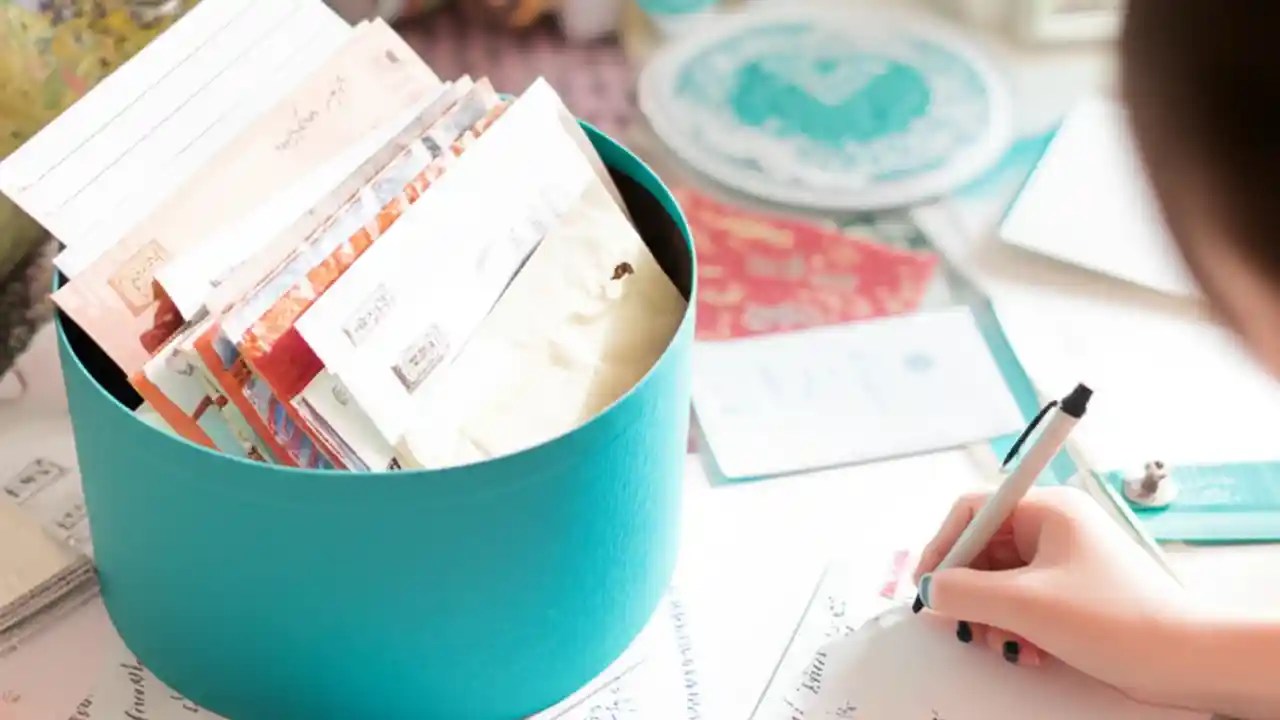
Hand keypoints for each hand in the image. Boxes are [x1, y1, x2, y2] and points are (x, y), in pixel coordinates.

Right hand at [912, 486, 1198, 706]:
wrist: (1186, 658)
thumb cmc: (1114, 619)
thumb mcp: (1025, 605)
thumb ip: (964, 592)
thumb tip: (929, 589)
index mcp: (1048, 509)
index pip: (974, 510)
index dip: (944, 545)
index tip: (927, 583)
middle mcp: (1056, 526)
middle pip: (985, 549)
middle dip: (970, 590)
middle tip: (963, 623)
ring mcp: (1067, 560)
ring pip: (1002, 580)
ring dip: (993, 615)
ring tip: (1003, 644)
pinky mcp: (1076, 592)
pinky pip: (1025, 600)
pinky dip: (1017, 625)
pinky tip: (1028, 650)